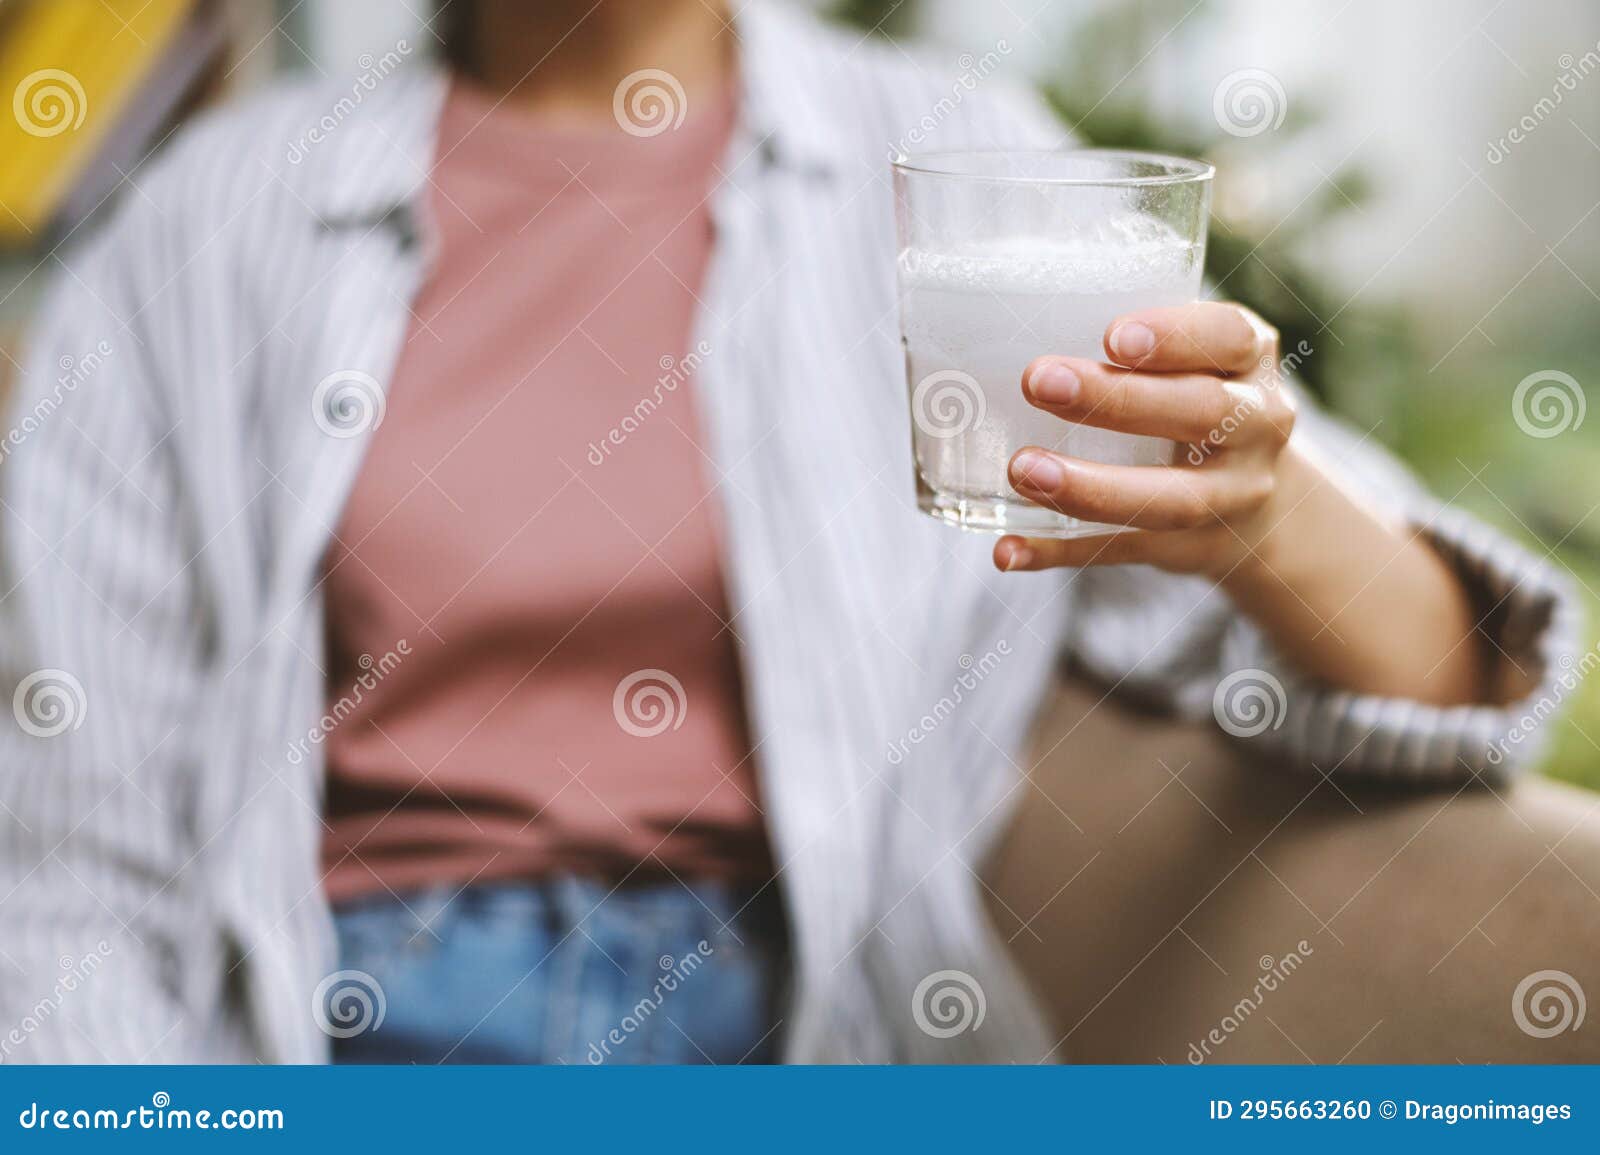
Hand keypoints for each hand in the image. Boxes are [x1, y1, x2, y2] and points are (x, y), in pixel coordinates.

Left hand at [993, 302, 1491, 706]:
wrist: (1264, 503)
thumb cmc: (1196, 397)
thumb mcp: (1195, 357)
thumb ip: (1134, 343)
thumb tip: (1003, 327)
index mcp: (1250, 361)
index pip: (1228, 339)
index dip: (1175, 337)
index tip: (1113, 337)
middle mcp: (1256, 427)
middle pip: (1200, 413)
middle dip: (1117, 401)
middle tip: (1038, 381)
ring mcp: (1230, 496)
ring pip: (1170, 500)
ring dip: (1091, 488)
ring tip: (1022, 470)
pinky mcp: (1189, 548)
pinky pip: (1123, 553)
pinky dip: (1060, 552)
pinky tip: (1008, 549)